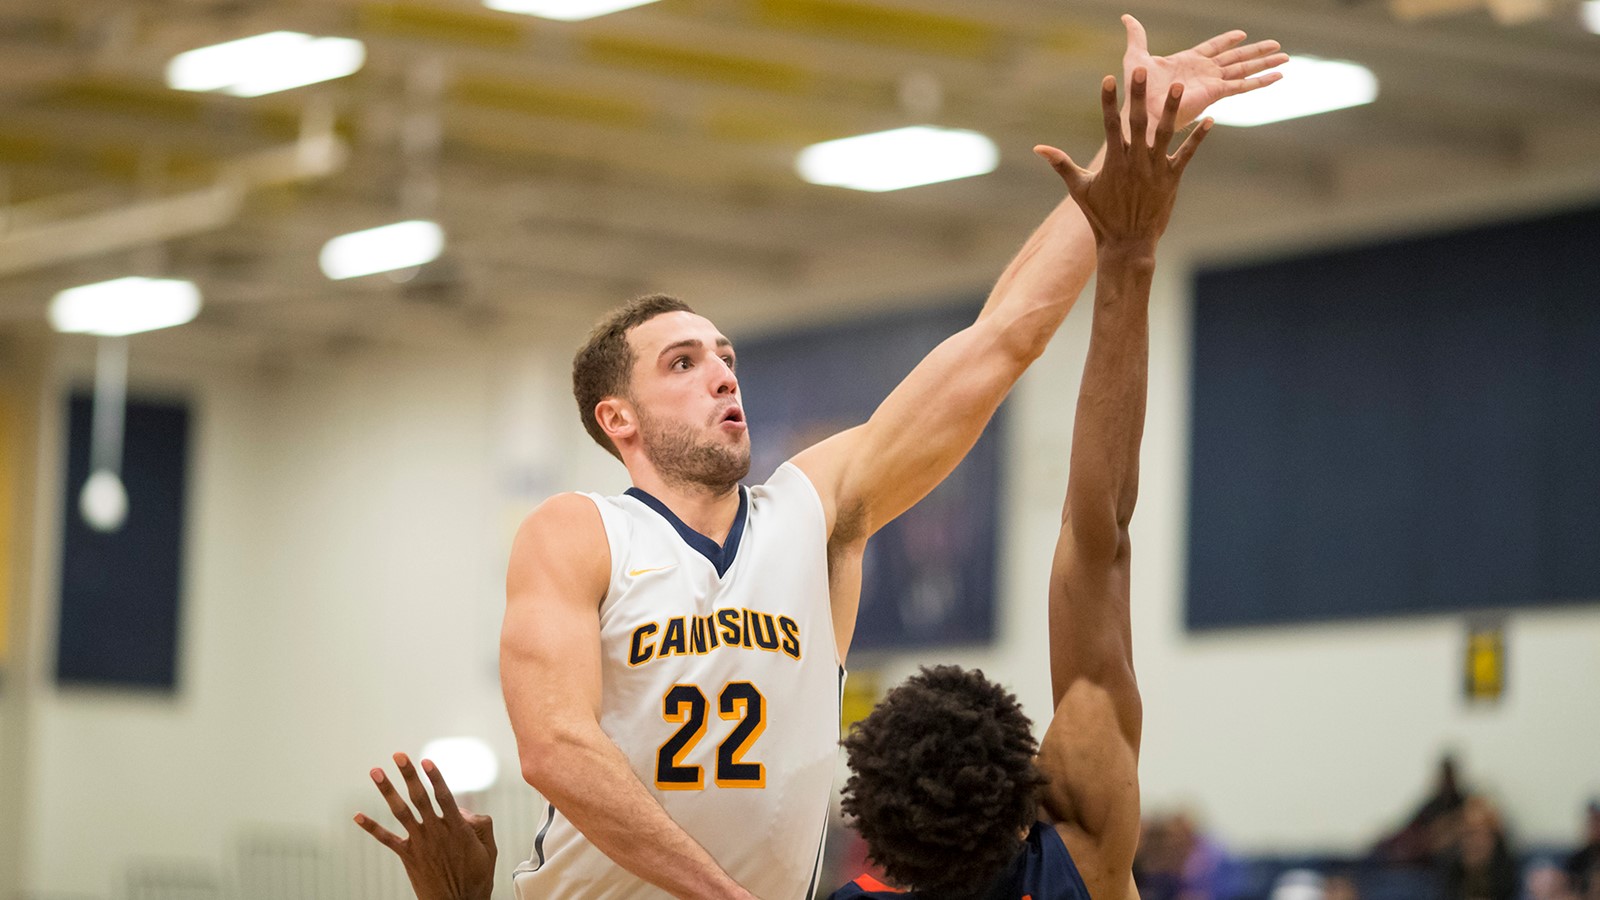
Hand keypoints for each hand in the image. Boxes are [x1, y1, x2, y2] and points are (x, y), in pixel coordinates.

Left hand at [355, 752, 497, 899]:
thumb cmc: (476, 877)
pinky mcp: (408, 856)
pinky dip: (371, 827)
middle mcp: (435, 832)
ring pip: (400, 812)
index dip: (435, 777)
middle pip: (419, 797)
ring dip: (387, 790)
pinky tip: (357, 816)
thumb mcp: (490, 848)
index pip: (444, 796)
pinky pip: (387, 839)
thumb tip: (462, 809)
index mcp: (457, 828)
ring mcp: (419, 843)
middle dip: (408, 775)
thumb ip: (481, 824)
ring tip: (375, 772)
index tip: (426, 761)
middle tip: (398, 755)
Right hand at [1033, 70, 1210, 247]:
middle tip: (1142, 70)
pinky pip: (1188, 154)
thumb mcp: (1079, 189)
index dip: (1109, 101)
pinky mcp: (1172, 178)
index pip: (1110, 124)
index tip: (1108, 78)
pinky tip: (1211, 119)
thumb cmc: (1101, 217)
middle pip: (1137, 122)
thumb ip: (1062, 164)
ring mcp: (1155, 169)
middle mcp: (1135, 162)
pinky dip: (1199, 137)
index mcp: (1114, 161)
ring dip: (1172, 109)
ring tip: (1179, 86)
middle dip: (1139, 95)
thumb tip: (1038, 148)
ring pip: (1166, 133)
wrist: (1127, 244)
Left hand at [1121, 15, 1286, 137]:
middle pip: (1236, 58)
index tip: (1241, 34)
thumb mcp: (1136, 55)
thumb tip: (1127, 18)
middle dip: (1256, 52)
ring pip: (1244, 69)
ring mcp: (1212, 82)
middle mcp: (1203, 72)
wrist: (1139, 110)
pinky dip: (1261, 81)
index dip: (1227, 40)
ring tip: (1285, 58)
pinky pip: (1242, 85)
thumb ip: (1137, 36)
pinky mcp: (1216, 92)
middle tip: (1277, 46)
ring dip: (1264, 63)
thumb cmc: (1135, 88)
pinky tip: (1278, 76)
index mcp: (1188, 61)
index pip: (1213, 48)